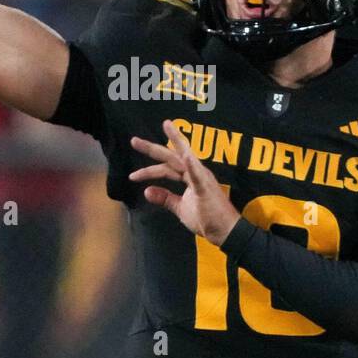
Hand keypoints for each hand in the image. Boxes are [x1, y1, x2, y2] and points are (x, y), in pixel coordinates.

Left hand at [130, 120, 240, 244]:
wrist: (225, 232)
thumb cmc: (207, 220)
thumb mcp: (180, 208)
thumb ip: (165, 198)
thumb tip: (147, 191)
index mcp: (191, 176)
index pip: (166, 168)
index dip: (149, 170)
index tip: (132, 175)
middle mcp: (196, 172)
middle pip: (171, 157)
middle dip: (152, 148)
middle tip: (134, 141)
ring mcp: (202, 178)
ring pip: (184, 157)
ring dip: (175, 141)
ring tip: (167, 126)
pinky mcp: (206, 188)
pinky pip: (198, 175)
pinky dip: (192, 165)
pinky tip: (186, 155)